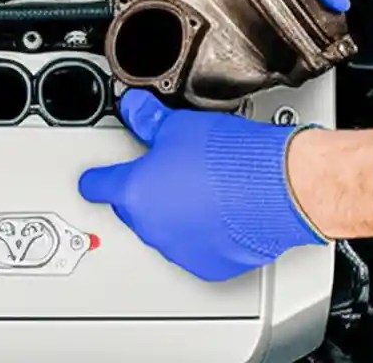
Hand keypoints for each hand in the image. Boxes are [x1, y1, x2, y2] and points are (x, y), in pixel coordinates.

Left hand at [78, 90, 324, 281]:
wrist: (278, 189)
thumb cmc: (232, 160)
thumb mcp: (181, 126)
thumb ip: (150, 120)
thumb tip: (135, 108)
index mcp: (135, 191)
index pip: (98, 186)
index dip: (96, 178)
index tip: (93, 179)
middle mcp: (151, 226)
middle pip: (133, 207)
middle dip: (145, 191)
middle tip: (169, 170)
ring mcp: (179, 249)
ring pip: (164, 229)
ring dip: (174, 213)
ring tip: (203, 187)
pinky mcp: (208, 265)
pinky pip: (195, 248)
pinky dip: (202, 233)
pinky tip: (220, 211)